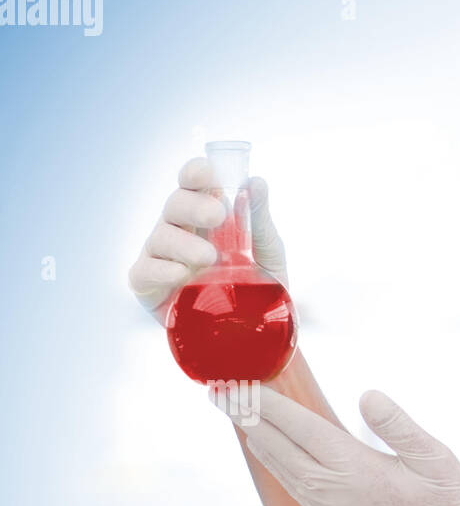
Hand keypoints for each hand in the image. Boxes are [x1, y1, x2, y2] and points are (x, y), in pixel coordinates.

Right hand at [128, 156, 287, 319]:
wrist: (256, 332)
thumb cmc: (259, 284)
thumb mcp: (267, 250)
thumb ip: (260, 218)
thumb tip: (255, 182)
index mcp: (203, 215)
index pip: (191, 184)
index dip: (194, 174)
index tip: (209, 174)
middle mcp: (178, 230)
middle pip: (174, 205)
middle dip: (193, 206)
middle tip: (218, 215)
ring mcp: (161, 257)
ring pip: (160, 237)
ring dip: (184, 243)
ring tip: (209, 258)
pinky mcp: (149, 286)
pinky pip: (145, 271)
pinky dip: (161, 270)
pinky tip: (181, 274)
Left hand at [220, 386, 459, 505]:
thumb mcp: (441, 462)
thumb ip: (401, 427)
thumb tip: (367, 395)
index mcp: (356, 470)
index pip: (299, 427)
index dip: (267, 402)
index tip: (238, 381)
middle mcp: (334, 493)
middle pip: (278, 449)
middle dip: (248, 418)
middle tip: (219, 391)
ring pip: (283, 472)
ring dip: (259, 443)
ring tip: (240, 419)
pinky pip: (296, 491)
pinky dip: (279, 467)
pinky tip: (277, 458)